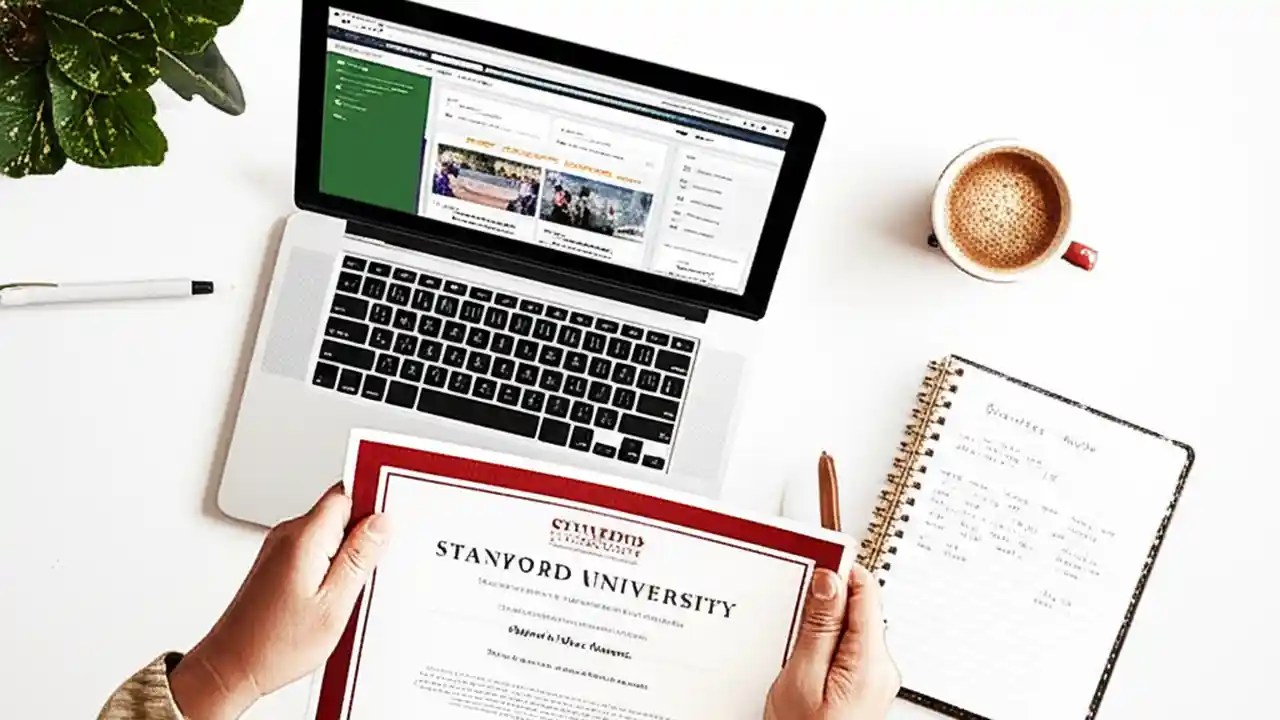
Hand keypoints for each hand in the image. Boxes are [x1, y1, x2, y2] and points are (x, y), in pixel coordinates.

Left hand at [169, 485, 391, 718]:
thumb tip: (382, 522)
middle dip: (365, 533)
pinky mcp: (278, 563)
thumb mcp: (334, 605)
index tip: (393, 521)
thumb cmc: (275, 645)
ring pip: (330, 532)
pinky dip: (332, 566)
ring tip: (350, 591)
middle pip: (341, 510)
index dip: (375, 502)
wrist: (231, 668)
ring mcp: (280, 548)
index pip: (348, 493)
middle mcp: (289, 535)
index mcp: (305, 538)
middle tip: (374, 568)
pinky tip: (334, 596)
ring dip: (349, 554)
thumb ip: (360, 557)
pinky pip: (316, 548)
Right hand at [764, 565, 899, 719]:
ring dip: (819, 626)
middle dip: (822, 602)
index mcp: (871, 662)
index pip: (865, 590)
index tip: (812, 559)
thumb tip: (829, 581)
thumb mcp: (802, 679)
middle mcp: (880, 667)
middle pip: (856, 608)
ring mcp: (873, 677)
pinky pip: (845, 648)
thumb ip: (818, 628)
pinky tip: (801, 659)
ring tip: (792, 644)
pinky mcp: (862, 684)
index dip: (837, 569)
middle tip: (792, 610)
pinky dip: (822, 644)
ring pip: (848, 628)